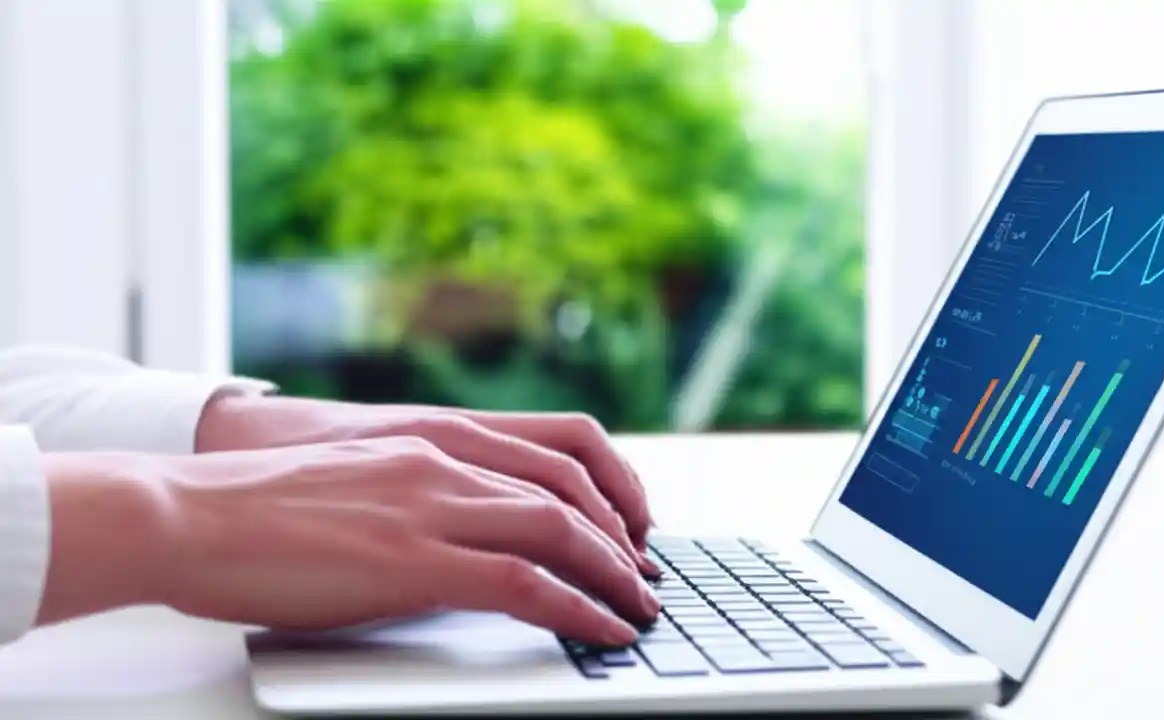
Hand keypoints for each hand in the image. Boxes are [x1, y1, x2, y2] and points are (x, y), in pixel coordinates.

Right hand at [197, 395, 657, 574]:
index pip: (558, 448)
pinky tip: (601, 630)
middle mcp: (444, 459)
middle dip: (623, 536)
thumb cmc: (259, 504)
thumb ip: (422, 493)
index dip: (611, 489)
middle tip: (647, 576)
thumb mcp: (361, 480)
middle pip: (571, 488)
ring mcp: (430, 505)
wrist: (188, 511)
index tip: (631, 528)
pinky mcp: (411, 560)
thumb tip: (465, 537)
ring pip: (558, 529)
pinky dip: (575, 608)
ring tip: (639, 608)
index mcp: (435, 436)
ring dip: (613, 573)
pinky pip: (522, 583)